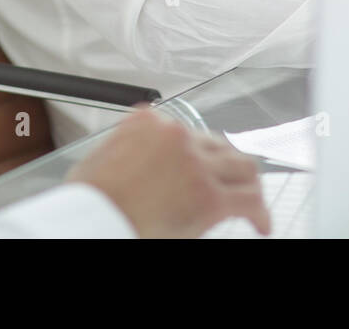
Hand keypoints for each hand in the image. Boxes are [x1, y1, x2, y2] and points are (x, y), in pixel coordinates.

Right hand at [65, 107, 269, 238]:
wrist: (90, 219)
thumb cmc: (88, 202)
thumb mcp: (99, 159)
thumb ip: (125, 150)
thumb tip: (133, 165)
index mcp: (148, 122)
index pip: (186, 131)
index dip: (199, 154)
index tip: (202, 167)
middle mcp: (176, 135)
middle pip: (219, 145)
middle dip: (226, 166)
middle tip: (230, 184)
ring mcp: (196, 163)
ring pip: (242, 167)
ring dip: (248, 184)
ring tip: (251, 202)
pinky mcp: (209, 196)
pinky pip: (249, 201)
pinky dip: (259, 214)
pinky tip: (260, 225)